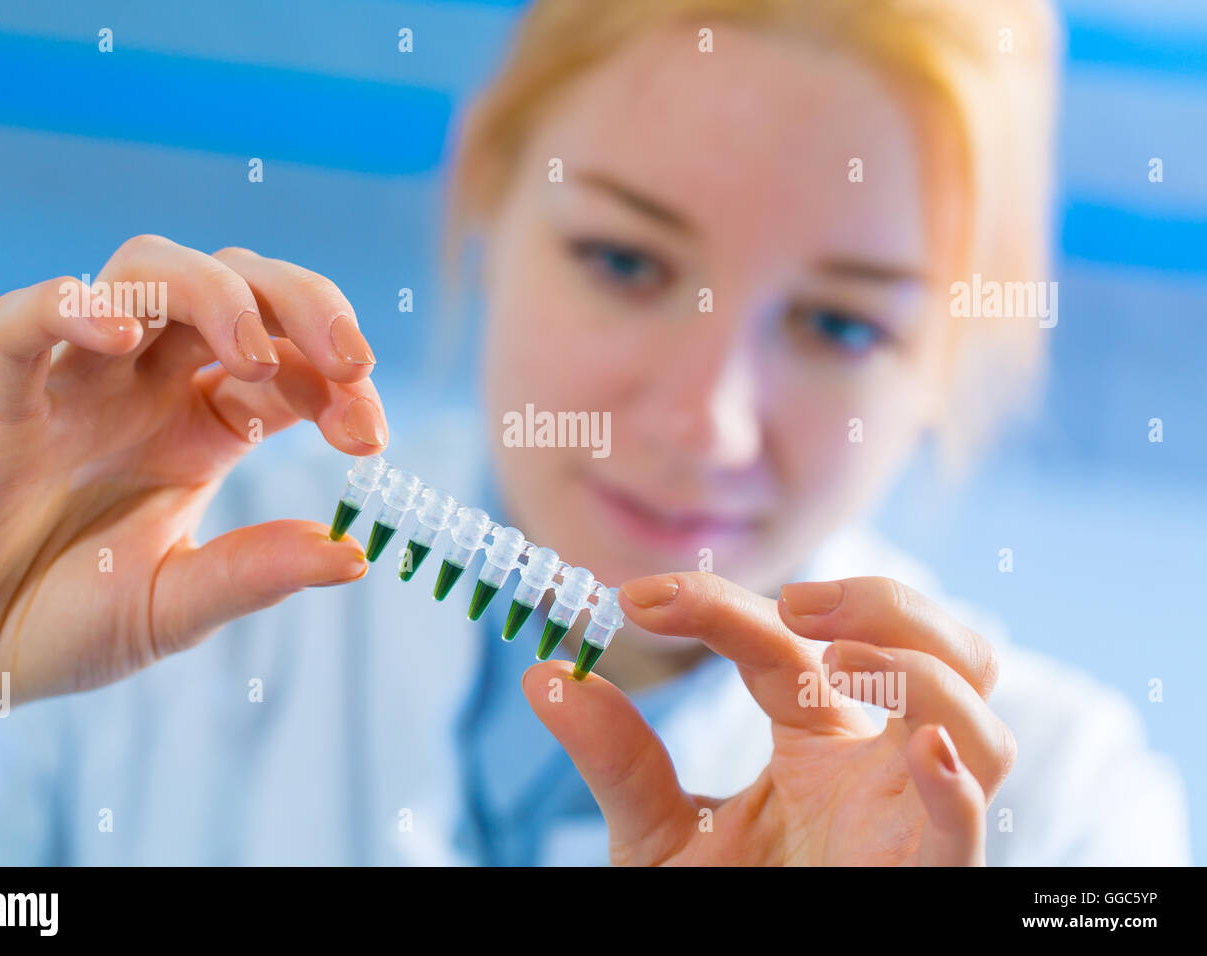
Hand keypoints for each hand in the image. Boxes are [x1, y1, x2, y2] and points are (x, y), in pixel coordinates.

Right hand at [0, 236, 383, 727]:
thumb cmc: (64, 624)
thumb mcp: (177, 605)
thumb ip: (256, 575)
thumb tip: (355, 557)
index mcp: (204, 425)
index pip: (291, 362)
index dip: (340, 384)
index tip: (373, 439)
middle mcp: (150, 387)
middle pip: (235, 285)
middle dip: (305, 303)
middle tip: (353, 363)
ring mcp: (77, 384)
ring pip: (145, 272)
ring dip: (212, 292)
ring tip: (253, 353)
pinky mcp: (0, 402)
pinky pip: (25, 321)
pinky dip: (68, 308)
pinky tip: (117, 337)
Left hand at [524, 574, 1013, 865]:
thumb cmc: (724, 906)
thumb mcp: (656, 834)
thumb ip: (617, 759)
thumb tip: (544, 678)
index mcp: (817, 736)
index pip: (786, 643)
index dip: (716, 605)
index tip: (635, 598)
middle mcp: (877, 763)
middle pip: (939, 649)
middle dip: (884, 601)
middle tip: (797, 602)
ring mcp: (909, 814)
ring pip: (977, 717)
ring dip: (921, 669)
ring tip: (834, 659)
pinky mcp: (922, 877)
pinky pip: (968, 827)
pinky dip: (958, 784)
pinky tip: (923, 751)